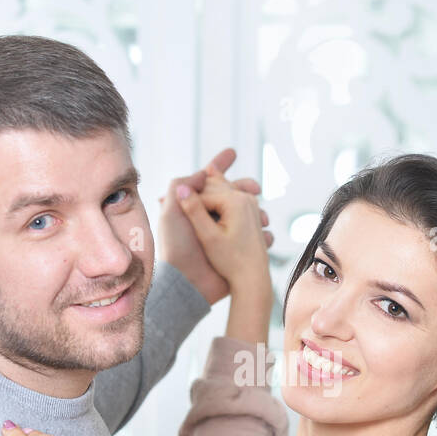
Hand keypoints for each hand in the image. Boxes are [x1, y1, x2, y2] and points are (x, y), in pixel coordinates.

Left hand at [156, 147, 272, 304]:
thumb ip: (183, 185)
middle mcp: (208, 217)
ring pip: (247, 215)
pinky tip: (266, 234)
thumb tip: (204, 172)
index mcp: (193, 206)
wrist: (188, 283)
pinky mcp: (234, 251)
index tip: (232, 152)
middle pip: (232, 195)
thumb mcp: (170, 211)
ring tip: (261, 217)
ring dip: (257, 213)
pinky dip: (263, 235)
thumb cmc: (176, 247)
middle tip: (255, 190)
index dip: (220, 166)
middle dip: (245, 189)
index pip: (208, 180)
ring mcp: (223, 234)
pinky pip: (255, 239)